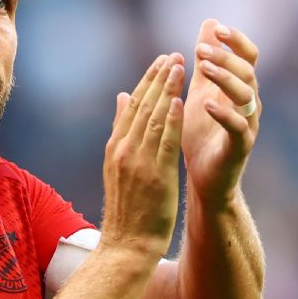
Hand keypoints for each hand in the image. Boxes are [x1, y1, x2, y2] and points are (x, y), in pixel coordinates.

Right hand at [99, 53, 185, 259]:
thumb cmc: (127, 209)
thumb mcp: (118, 165)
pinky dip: (172, 120)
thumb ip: (122, 131)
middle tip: (174, 54)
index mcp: (116, 147)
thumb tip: (123, 97)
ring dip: (168, 90)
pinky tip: (181, 100)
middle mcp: (125, 150)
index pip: (133, 106)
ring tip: (181, 67)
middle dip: (159, 78)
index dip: (148, 81)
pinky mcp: (156, 176)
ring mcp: (139, 163)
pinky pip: (165, 143)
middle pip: (143, 106)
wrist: (126, 244)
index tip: (162, 60)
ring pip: (155, 119)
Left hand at [183, 19, 260, 209]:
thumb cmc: (202, 133)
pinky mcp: (240, 147)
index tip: (217, 29)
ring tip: (203, 68)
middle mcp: (250, 104)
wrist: (203, 177)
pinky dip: (223, 113)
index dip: (236, 41)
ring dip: (225, 79)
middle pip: (248, 72)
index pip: (249, 56)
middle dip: (226, 58)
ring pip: (246, 96)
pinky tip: (207, 104)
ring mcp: (248, 125)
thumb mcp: (201, 89)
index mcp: (240, 88)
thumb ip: (207, 60)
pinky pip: (238, 127)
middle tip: (200, 51)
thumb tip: (210, 22)